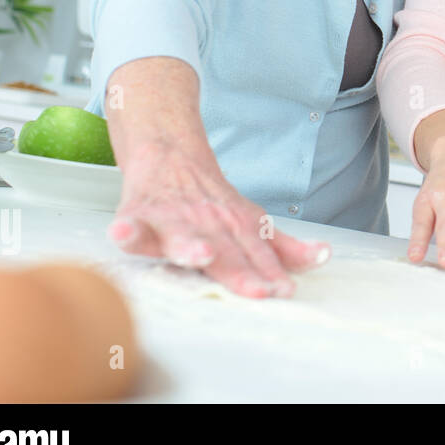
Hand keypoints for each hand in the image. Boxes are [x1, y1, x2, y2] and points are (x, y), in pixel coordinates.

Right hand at [108, 140, 330, 297]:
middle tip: (258, 289)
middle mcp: (208, 223)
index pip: (256, 254)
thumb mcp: (251, 222)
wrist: (170, 153)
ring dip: (188, 246)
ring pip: (180, 235)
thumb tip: (322, 258)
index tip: (285, 291)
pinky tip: (122, 233)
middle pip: (224, 250)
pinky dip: (126, 229)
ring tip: (199, 255)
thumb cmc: (211, 201)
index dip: (270, 273)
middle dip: (239, 271)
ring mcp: (173, 218)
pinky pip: (131, 225)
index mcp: (237, 227)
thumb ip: (283, 247)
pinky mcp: (138, 214)